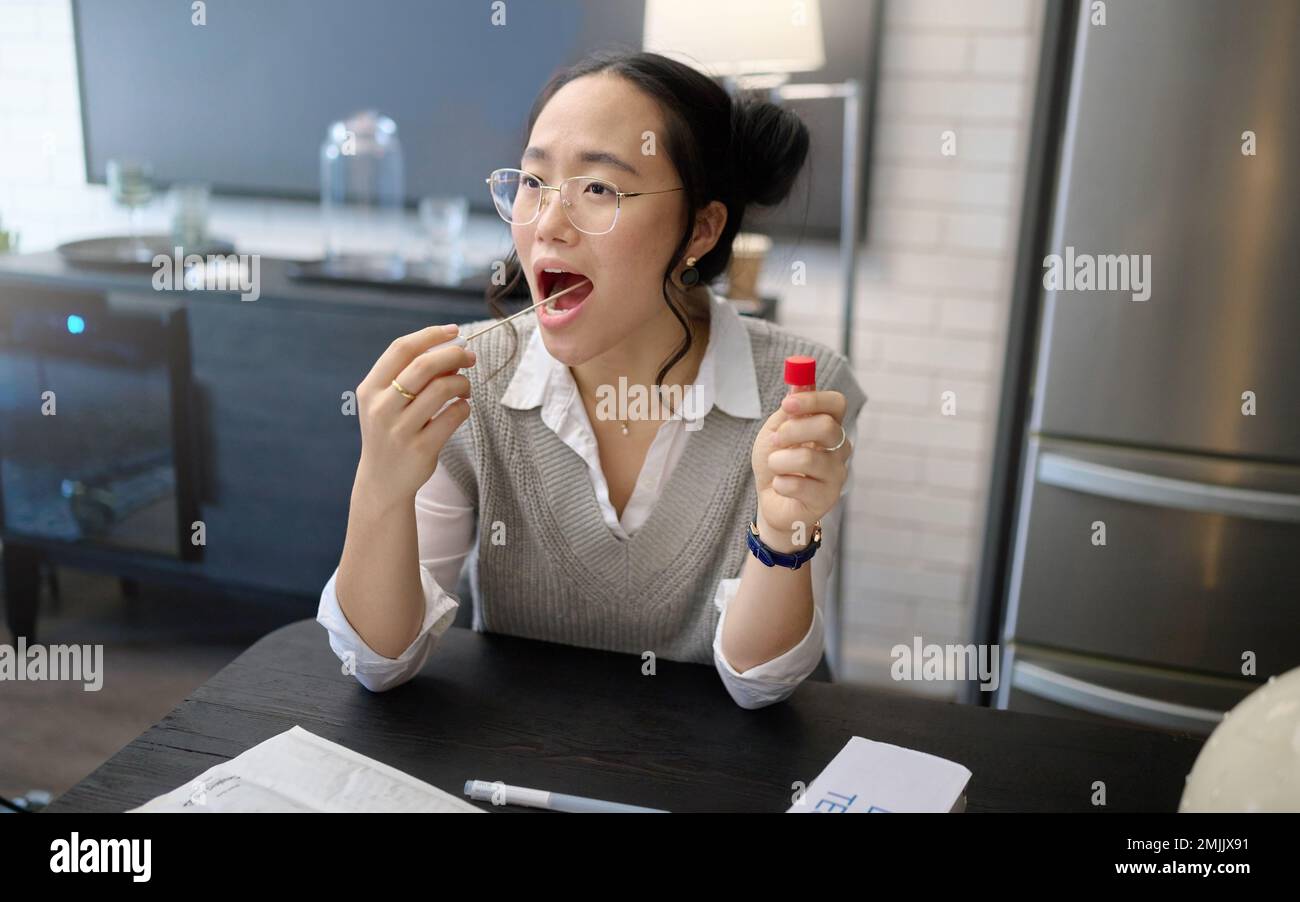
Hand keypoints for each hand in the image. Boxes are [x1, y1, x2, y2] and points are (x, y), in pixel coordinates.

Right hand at [353, 324, 475, 508]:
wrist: (382, 481)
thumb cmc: (391, 431)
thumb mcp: (387, 402)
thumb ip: (411, 376)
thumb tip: (452, 350)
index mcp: (370, 389)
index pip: (401, 349)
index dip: (430, 335)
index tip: (454, 331)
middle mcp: (381, 408)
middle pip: (424, 365)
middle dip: (453, 355)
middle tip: (470, 357)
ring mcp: (400, 430)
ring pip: (442, 389)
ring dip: (462, 383)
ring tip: (464, 388)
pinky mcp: (420, 448)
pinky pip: (454, 416)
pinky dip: (464, 407)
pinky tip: (461, 408)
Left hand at [751, 389, 851, 552]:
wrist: (770, 501)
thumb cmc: (776, 464)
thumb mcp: (775, 431)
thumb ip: (789, 411)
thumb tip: (799, 382)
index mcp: (828, 427)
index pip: (836, 404)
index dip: (813, 400)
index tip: (787, 404)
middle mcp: (839, 448)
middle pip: (826, 427)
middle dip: (792, 431)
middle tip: (775, 441)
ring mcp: (836, 474)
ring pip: (809, 458)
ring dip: (779, 461)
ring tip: (775, 466)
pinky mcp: (827, 498)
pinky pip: (799, 484)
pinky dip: (780, 483)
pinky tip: (781, 486)